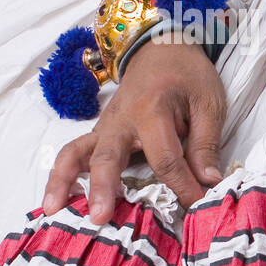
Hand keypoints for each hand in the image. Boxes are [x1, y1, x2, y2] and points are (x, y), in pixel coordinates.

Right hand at [42, 33, 226, 220]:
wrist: (162, 48)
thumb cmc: (188, 75)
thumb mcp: (209, 103)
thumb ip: (206, 144)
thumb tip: (209, 182)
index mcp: (152, 110)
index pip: (165, 159)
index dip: (182, 186)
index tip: (196, 206)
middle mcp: (121, 120)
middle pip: (109, 157)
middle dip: (104, 188)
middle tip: (99, 217)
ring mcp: (105, 127)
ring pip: (78, 154)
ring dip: (65, 182)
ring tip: (56, 210)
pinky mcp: (101, 133)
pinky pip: (76, 153)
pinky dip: (64, 174)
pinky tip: (58, 199)